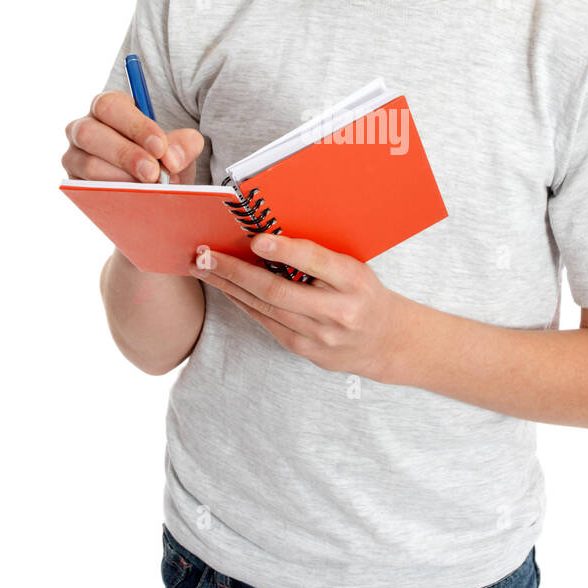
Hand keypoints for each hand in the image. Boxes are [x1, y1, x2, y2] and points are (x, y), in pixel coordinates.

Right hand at [62, 89, 204, 184]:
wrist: (157, 187)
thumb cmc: (163, 157)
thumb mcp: (179, 147)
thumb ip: (184, 145)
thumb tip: (172, 159)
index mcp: (108, 108)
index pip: (111, 106)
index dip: (136, 126)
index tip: (161, 147)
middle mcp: (83, 128)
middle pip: (89, 133)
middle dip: (125, 154)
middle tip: (153, 173)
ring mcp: (75, 158)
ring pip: (88, 165)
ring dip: (121, 179)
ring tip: (149, 189)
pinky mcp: (75, 185)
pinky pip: (86, 191)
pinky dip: (114, 197)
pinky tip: (136, 202)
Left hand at [188, 233, 414, 380]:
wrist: (385, 340)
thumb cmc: (364, 293)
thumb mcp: (354, 268)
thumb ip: (318, 257)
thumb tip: (267, 238)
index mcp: (354, 281)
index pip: (316, 262)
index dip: (284, 250)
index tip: (256, 239)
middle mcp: (337, 311)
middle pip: (278, 290)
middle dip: (236, 271)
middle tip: (205, 255)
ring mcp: (319, 335)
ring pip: (265, 308)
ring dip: (229, 286)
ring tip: (203, 268)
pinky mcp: (304, 349)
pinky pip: (266, 322)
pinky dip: (243, 302)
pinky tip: (226, 288)